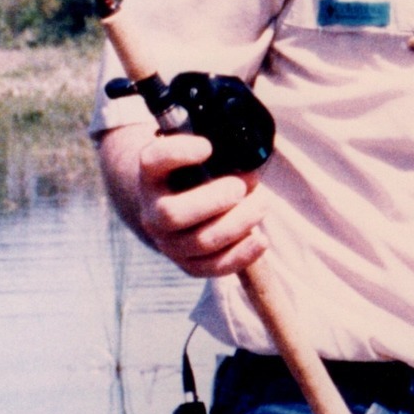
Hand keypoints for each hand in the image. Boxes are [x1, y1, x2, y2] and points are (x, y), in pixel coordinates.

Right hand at [131, 131, 268, 277]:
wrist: (181, 206)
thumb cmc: (198, 174)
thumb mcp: (202, 157)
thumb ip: (218, 150)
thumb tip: (248, 153)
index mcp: (152, 176)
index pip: (153, 161)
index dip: (179, 153)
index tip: (207, 147)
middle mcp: (152, 211)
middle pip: (173, 214)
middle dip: (215, 199)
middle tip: (241, 186)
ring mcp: (168, 241)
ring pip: (199, 241)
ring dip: (238, 223)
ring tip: (261, 204)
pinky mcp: (189, 264)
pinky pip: (213, 267)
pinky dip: (242, 255)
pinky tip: (261, 239)